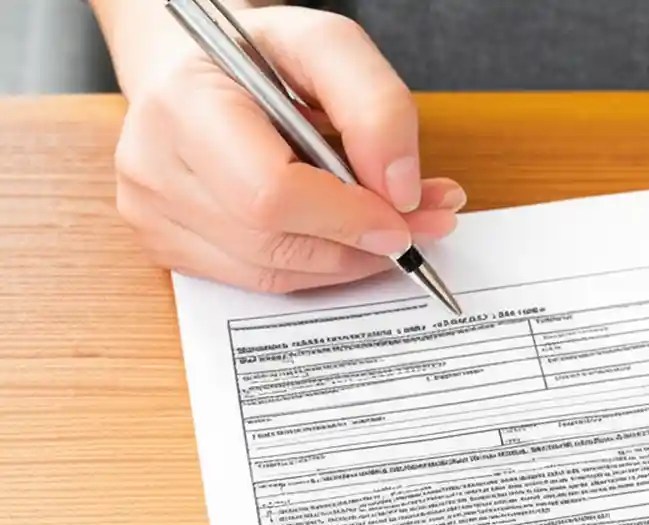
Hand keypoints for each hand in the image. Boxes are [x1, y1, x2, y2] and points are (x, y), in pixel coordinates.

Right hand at [111, 6, 464, 292]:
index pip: (269, 193)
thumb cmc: (259, 54)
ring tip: (395, 224)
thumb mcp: (329, 47)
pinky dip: (316, 264)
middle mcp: (154, 165)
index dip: (346, 216)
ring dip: (348, 259)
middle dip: (362, 241)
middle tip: (423, 221)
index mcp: (184, 104)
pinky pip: (259, 280)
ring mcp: (151, 213)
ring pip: (272, 272)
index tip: (404, 214)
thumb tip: (400, 191)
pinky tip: (343, 234)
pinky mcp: (163, 246)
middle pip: (274, 242)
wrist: (194, 70)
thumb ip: (376, 106)